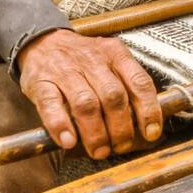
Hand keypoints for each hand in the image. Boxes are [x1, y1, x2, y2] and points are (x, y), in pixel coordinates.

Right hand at [17, 29, 162, 159]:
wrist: (43, 41)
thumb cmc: (82, 59)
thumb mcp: (110, 61)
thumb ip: (127, 85)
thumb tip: (145, 122)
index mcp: (115, 54)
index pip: (139, 82)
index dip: (148, 110)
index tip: (151, 133)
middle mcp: (93, 60)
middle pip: (113, 96)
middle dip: (120, 128)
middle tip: (121, 146)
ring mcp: (65, 70)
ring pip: (86, 103)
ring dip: (95, 133)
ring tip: (99, 151)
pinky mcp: (41, 81)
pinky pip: (51, 104)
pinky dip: (61, 125)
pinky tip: (68, 141)